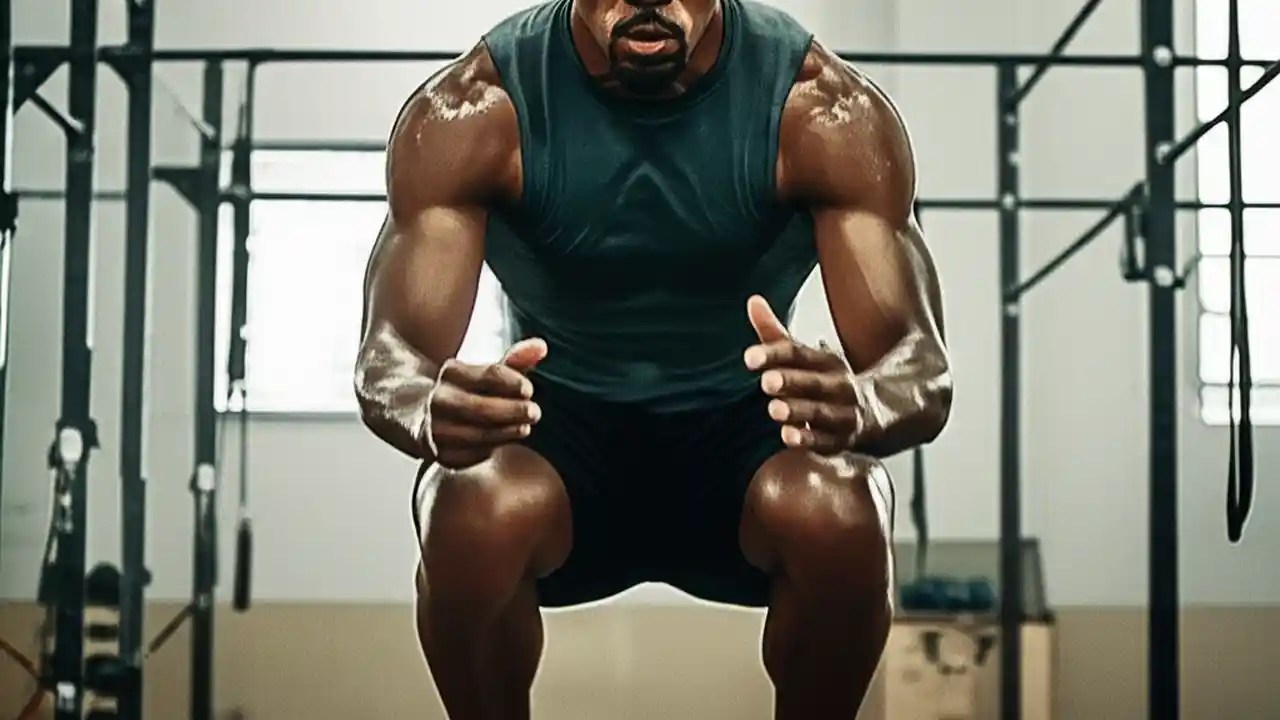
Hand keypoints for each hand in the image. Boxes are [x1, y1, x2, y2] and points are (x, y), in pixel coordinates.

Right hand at [422, 338, 546, 468]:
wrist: (422, 415)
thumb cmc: (468, 391)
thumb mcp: (487, 373)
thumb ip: (516, 360)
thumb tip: (541, 346)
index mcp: (452, 372)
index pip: (490, 374)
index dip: (514, 382)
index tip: (529, 390)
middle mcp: (440, 400)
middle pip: (483, 408)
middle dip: (514, 411)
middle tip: (534, 413)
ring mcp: (437, 428)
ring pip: (478, 434)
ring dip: (507, 432)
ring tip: (524, 428)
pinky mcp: (441, 454)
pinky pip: (472, 455)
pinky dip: (491, 448)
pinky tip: (504, 440)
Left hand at [743, 295, 862, 453]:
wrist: (873, 412)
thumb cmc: (823, 380)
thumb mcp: (802, 357)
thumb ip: (775, 334)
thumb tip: (752, 300)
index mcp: (826, 361)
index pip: (798, 354)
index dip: (774, 354)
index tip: (748, 358)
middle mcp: (839, 385)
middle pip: (813, 382)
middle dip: (790, 381)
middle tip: (765, 382)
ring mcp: (843, 414)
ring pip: (820, 412)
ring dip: (797, 411)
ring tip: (773, 410)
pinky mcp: (841, 440)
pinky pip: (825, 441)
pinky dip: (808, 439)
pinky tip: (788, 437)